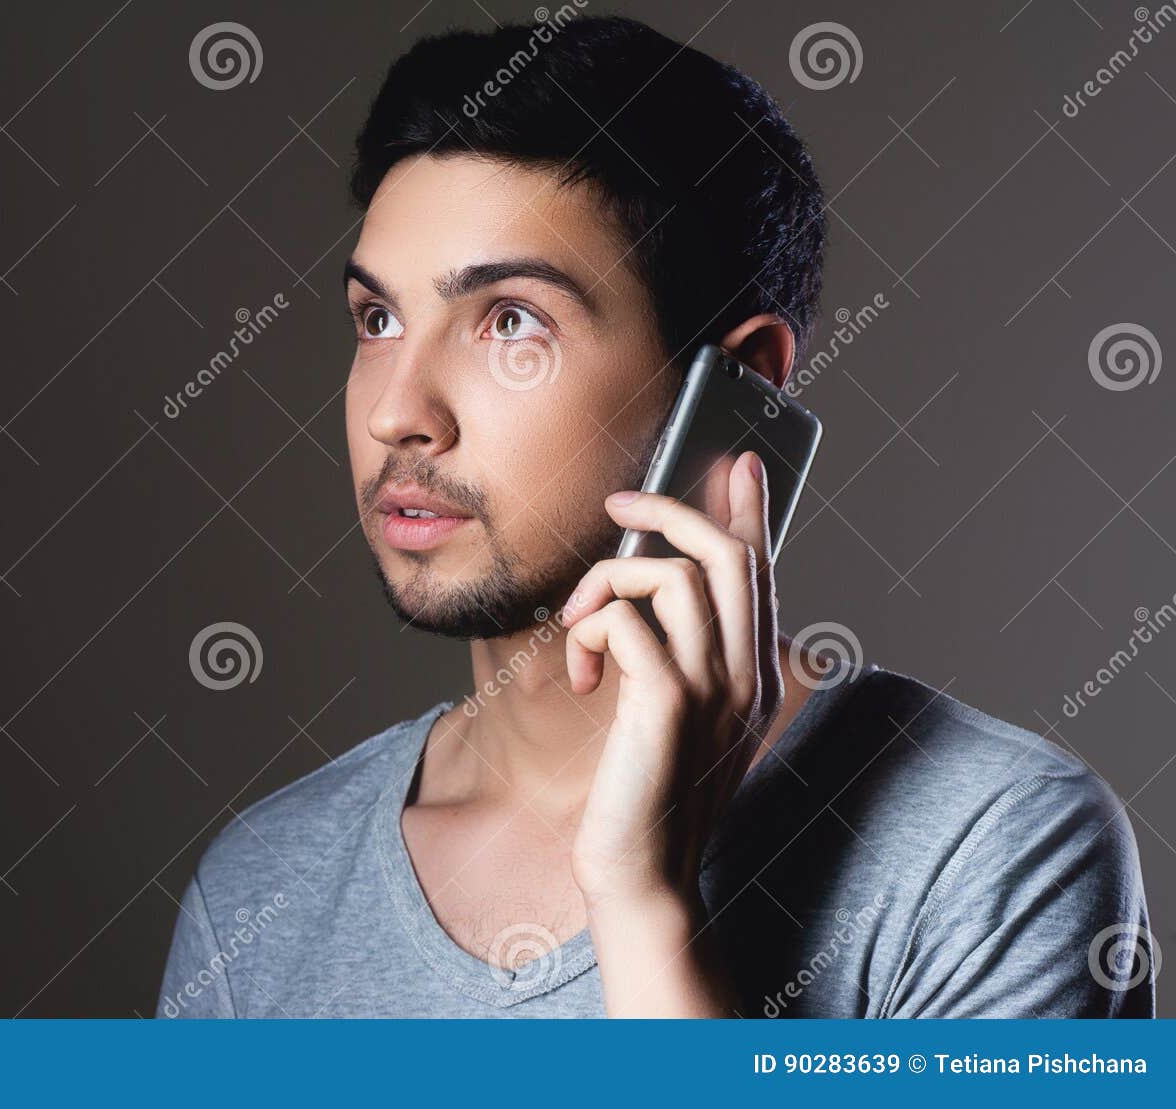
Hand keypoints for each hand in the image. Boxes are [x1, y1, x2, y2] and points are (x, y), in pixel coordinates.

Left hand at [559, 450, 782, 909]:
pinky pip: (626, 618)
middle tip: (620, 502)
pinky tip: (579, 676)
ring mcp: (714, 688)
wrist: (641, 878)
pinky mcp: (669, 702)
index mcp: (752, 676)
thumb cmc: (644, 799)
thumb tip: (646, 608)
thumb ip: (673, 662)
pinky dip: (589, 629)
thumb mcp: (671, 722)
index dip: (751, 511)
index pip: (761, 573)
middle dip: (669, 508)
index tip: (740, 463)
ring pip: (673, 573)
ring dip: (607, 581)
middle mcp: (746, 675)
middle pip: (727, 553)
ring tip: (579, 629)